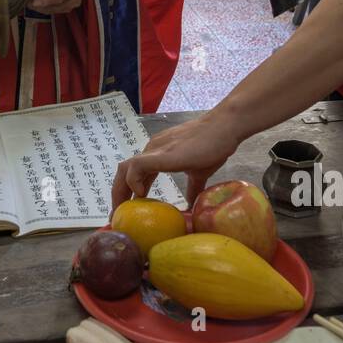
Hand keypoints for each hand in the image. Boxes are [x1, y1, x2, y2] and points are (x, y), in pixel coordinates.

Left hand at [28, 0, 87, 14]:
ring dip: (38, 8)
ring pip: (52, 10)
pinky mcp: (66, 8)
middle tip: (24, 0)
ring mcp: (71, 5)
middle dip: (38, 5)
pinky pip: (52, 10)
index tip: (34, 1)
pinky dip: (41, 8)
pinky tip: (32, 3)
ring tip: (26, 1)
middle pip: (54, 5)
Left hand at [112, 114, 242, 208]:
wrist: (225, 127)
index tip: (129, 210)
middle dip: (118, 194)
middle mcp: (152, 149)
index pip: (135, 172)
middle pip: (123, 171)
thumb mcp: (199, 171)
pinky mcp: (162, 154)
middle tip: (120, 215)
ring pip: (125, 169)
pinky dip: (133, 181)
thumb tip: (192, 204)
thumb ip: (193, 187)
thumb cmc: (214, 146)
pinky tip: (141, 194)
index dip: (128, 191)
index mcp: (158, 153)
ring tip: (123, 210)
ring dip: (120, 191)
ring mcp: (155, 150)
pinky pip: (137, 166)